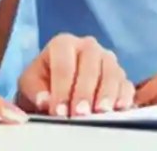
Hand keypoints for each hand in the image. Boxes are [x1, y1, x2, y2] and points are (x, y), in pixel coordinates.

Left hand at [18, 34, 135, 117]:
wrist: (54, 86)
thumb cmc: (42, 83)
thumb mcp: (30, 84)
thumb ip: (36, 91)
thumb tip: (46, 101)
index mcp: (63, 43)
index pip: (64, 66)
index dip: (62, 89)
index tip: (59, 111)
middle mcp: (88, 45)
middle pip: (90, 66)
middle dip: (84, 92)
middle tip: (80, 114)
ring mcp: (107, 58)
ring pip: (111, 72)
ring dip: (106, 94)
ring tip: (100, 112)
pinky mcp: (120, 74)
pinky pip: (125, 82)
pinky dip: (124, 95)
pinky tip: (119, 108)